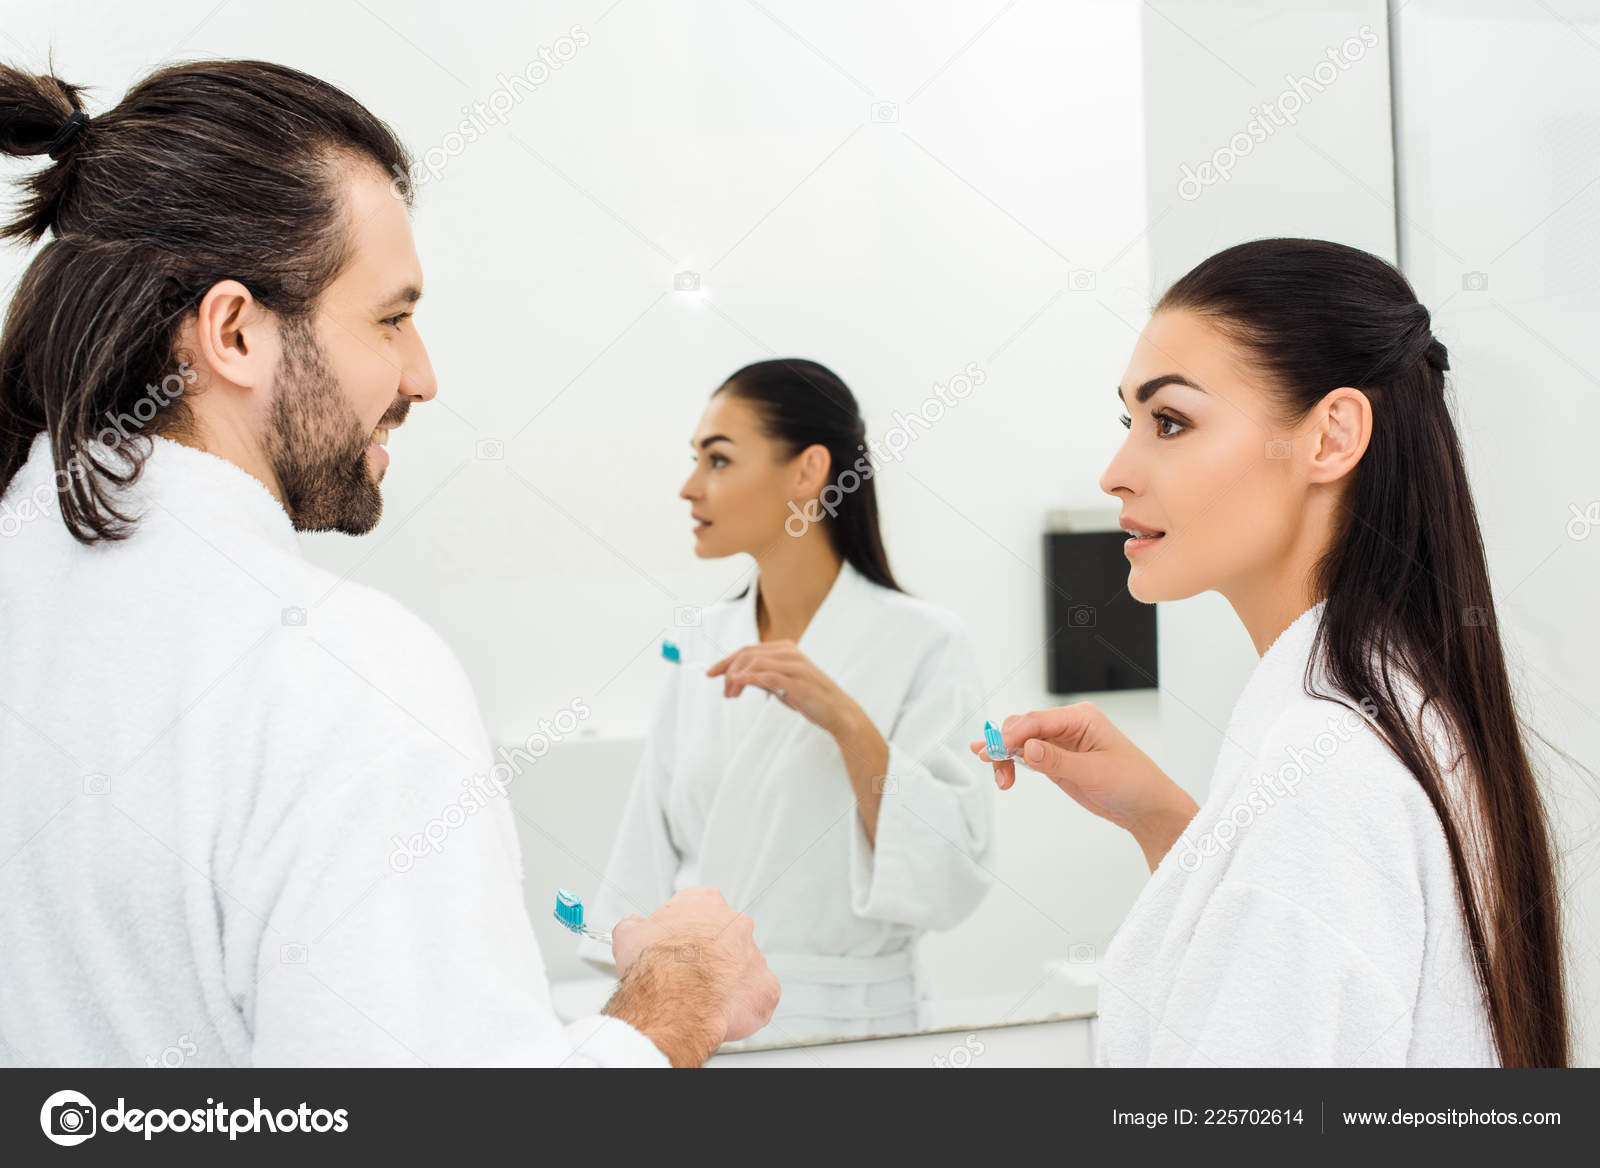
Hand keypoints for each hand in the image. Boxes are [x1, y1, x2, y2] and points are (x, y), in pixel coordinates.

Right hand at [602, 887, 780, 1066]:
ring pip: (743, 969)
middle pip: (726, 937)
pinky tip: (721, 1013)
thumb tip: (632, 926)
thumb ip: (635, 925)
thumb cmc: (655, 967)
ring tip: (701, 1000)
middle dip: (710, 956)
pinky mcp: (766, 988)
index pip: (700, 907)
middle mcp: (736, 923)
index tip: (676, 944)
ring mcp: (754, 955)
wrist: (673, 1000)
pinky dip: (743, 1008)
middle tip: (688, 975)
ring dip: (727, 982)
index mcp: (705, 903)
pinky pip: (758, 998)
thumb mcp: (628, 935)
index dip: (686, 929)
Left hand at [706, 639, 857, 735]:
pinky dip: (749, 678)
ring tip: (731, 695)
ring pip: (754, 662)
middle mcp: (790, 653)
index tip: (710, 673)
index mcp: (786, 649)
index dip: (726, 660)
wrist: (839, 712)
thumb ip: (763, 677)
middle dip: (728, 669)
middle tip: (724, 691)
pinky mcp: (797, 682)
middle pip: (747, 653)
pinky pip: (768, 675)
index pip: (748, 650)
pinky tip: (739, 684)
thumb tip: (738, 676)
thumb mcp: (782, 685)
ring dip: (736, 678)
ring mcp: (795, 666)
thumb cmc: (810, 698)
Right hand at [968, 702, 1197, 871]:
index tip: (997, 748)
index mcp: (1081, 718)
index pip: (1038, 719)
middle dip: (1004, 742)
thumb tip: (1027, 748)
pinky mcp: (1055, 760)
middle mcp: (1067, 725)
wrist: (1146, 807)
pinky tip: (995, 766)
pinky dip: (1011, 761)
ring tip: (997, 776)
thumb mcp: (1095, 772)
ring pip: (1020, 740)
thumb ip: (1058, 760)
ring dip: (1005, 754)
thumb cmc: (1132, 783)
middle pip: (1023, 726)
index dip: (1014, 733)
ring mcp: (1059, 743)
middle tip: (990, 761)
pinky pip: (1026, 755)